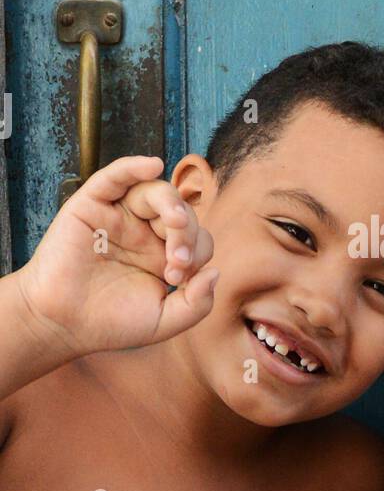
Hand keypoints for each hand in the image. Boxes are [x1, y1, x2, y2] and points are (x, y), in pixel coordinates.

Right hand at [16, 155, 217, 358]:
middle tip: (177, 262)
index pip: (198, 239)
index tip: (177, 279)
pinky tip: (151, 165)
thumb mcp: (164, 321)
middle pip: (181, 212)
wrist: (62, 325)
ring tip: (175, 223)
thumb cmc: (110, 323)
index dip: (198, 254)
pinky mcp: (92, 206)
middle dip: (187, 234)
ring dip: (171, 203)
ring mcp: (119, 216)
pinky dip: (132, 166)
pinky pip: (114, 177)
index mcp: (164, 254)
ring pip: (155, 191)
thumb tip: (216, 272)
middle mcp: (145, 231)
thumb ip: (197, 304)